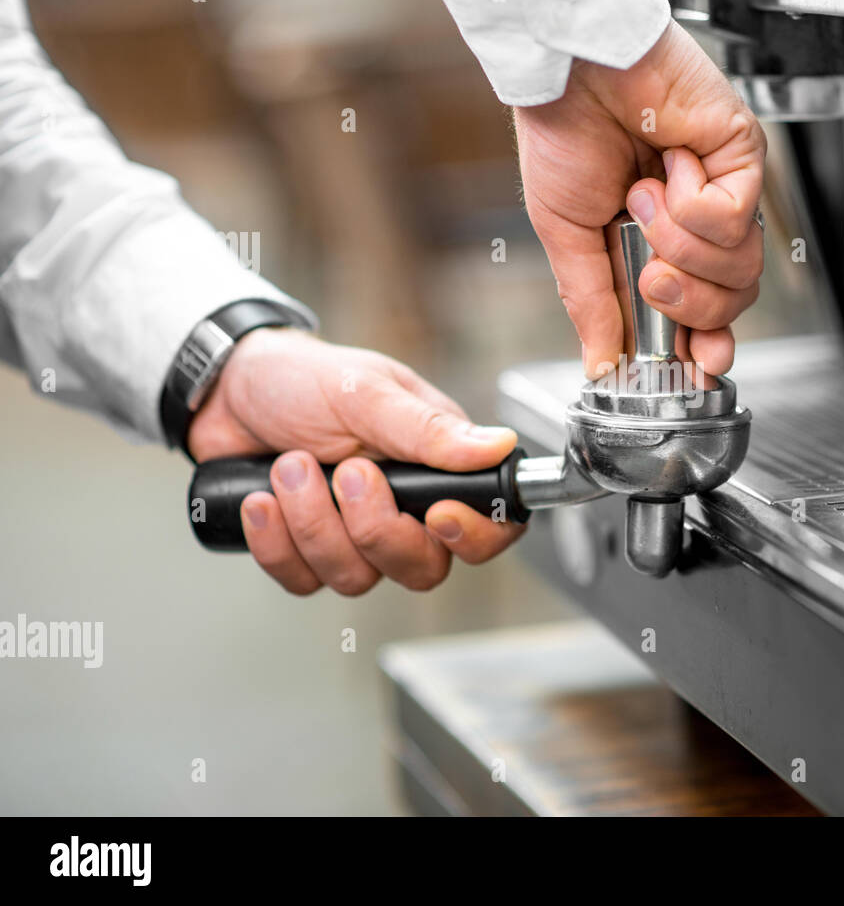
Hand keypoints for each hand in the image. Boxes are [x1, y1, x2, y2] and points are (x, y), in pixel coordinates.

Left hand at [187, 327, 523, 595]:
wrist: (227, 390)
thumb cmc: (304, 379)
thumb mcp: (366, 392)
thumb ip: (428, 429)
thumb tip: (498, 446)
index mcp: (438, 467)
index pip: (491, 526)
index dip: (473, 536)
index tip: (437, 514)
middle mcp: (405, 510)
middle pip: (423, 569)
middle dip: (375, 529)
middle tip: (346, 471)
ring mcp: (355, 538)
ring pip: (357, 578)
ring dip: (314, 524)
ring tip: (289, 466)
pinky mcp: (306, 553)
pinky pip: (303, 582)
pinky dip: (276, 543)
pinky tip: (261, 499)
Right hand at [515, 21, 765, 378]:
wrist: (570, 70)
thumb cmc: (563, 132)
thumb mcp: (566, 235)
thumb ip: (592, 303)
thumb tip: (600, 364)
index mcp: (657, 246)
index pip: (702, 313)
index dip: (706, 344)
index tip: (702, 367)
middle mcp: (698, 225)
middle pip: (731, 303)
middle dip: (690, 303)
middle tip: (651, 277)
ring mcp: (725, 192)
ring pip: (740, 269)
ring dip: (682, 245)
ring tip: (645, 199)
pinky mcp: (742, 159)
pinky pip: (734, 220)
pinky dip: (692, 202)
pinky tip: (670, 165)